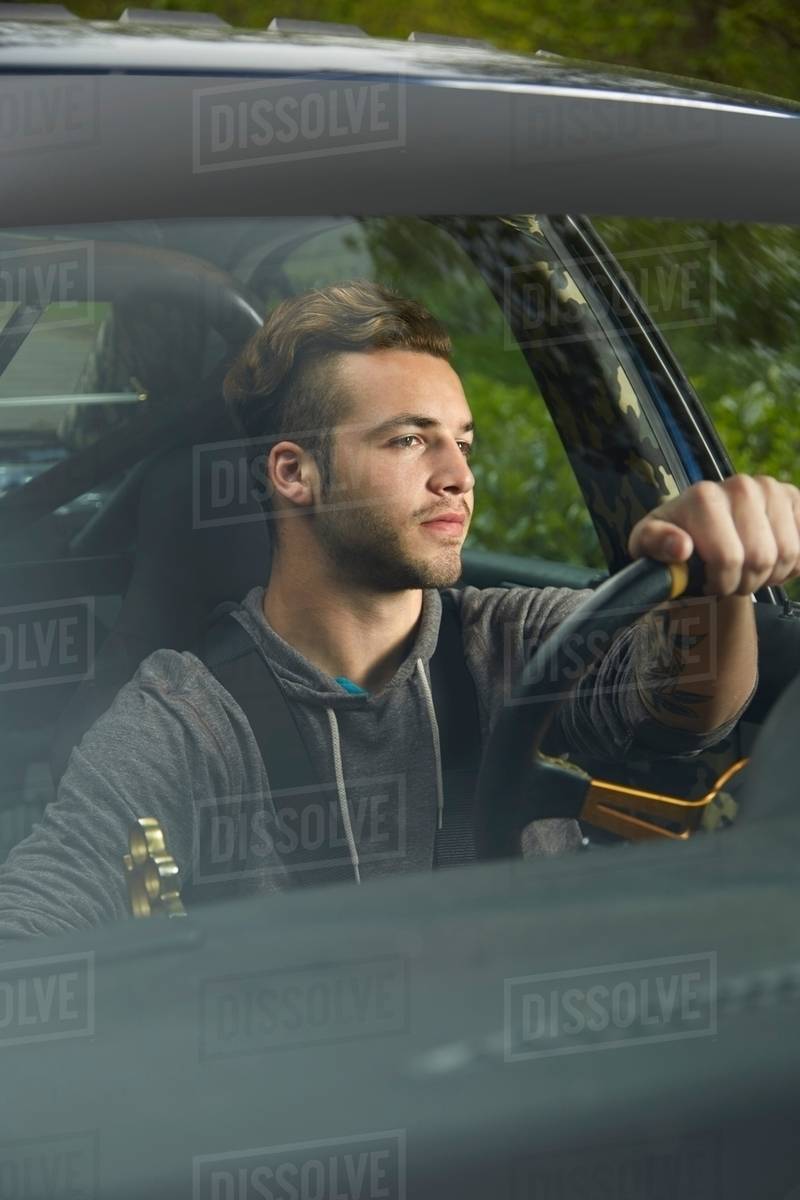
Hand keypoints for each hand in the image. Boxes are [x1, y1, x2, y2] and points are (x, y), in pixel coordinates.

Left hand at [628, 475, 799, 595]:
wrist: (698, 527)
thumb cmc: (670, 539)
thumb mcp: (646, 544)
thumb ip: (655, 544)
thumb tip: (681, 546)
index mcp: (704, 496)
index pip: (728, 558)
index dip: (721, 583)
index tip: (708, 584)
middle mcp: (741, 485)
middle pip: (761, 558)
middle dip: (744, 582)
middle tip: (729, 580)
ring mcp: (772, 488)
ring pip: (788, 555)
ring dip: (768, 575)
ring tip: (746, 570)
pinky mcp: (794, 498)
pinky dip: (791, 564)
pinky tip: (768, 559)